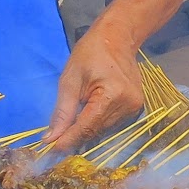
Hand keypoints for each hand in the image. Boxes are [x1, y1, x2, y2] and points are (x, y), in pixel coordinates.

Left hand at [43, 20, 143, 150]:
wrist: (117, 38)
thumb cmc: (90, 53)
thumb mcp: (70, 79)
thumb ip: (63, 112)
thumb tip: (51, 139)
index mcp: (112, 95)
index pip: (88, 126)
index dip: (69, 140)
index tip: (52, 150)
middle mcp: (128, 104)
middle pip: (97, 131)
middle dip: (76, 136)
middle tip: (56, 139)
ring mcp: (135, 107)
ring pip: (105, 130)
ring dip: (87, 130)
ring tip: (72, 123)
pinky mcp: (136, 107)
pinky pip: (112, 123)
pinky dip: (98, 123)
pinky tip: (89, 114)